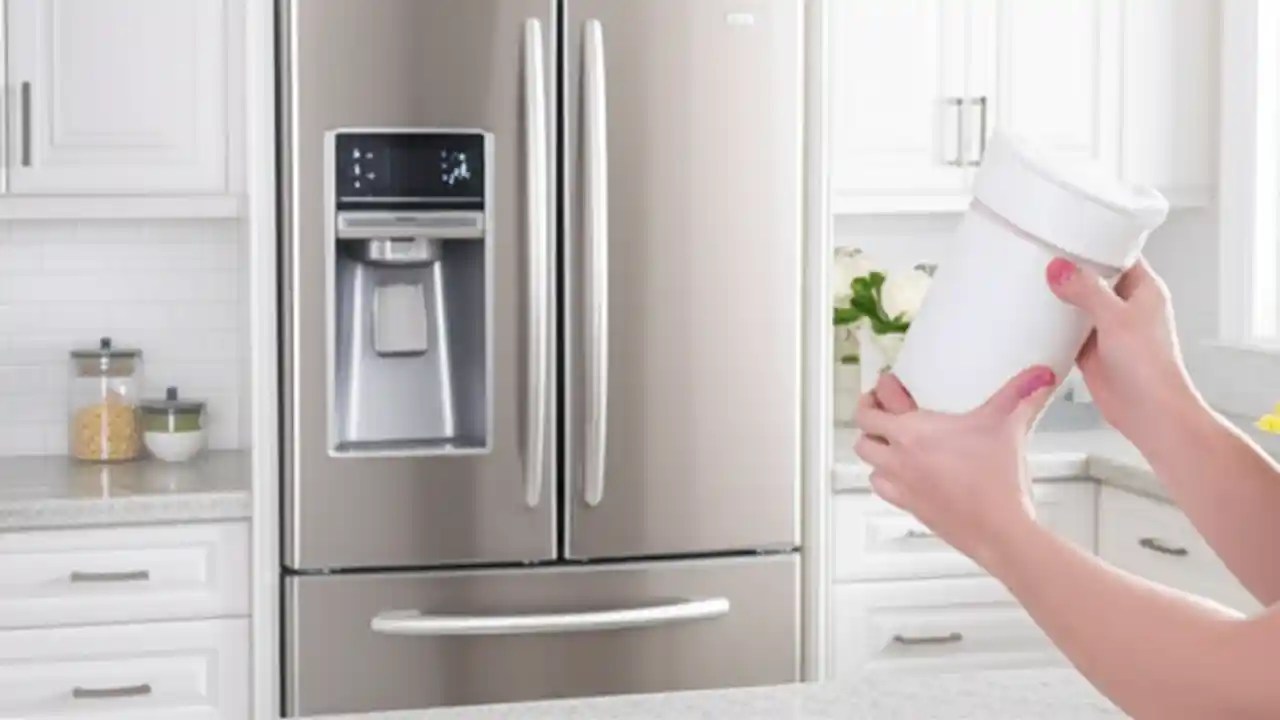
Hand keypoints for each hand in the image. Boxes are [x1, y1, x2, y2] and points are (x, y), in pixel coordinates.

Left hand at [854, 368, 1055, 568]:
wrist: (999, 530)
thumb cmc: (996, 477)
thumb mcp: (1007, 425)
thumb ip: (1022, 394)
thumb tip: (1043, 373)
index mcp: (911, 432)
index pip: (872, 407)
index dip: (875, 392)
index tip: (886, 384)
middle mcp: (898, 458)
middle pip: (863, 435)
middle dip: (870, 420)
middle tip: (883, 410)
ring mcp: (902, 486)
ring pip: (869, 464)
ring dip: (875, 451)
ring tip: (891, 442)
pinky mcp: (911, 508)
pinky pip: (884, 489)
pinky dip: (886, 478)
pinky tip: (904, 474)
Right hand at [1047, 257, 1198, 448]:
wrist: (1149, 412)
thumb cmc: (1149, 367)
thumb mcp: (1116, 319)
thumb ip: (1086, 290)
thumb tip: (1059, 267)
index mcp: (1143, 289)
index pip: (1118, 255)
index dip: (1094, 242)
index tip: (1065, 232)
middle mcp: (1126, 306)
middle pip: (1094, 278)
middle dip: (1069, 269)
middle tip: (1039, 253)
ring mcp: (1108, 328)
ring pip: (1078, 304)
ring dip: (1058, 297)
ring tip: (1029, 279)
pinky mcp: (1092, 350)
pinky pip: (1067, 330)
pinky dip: (1052, 325)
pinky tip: (1031, 317)